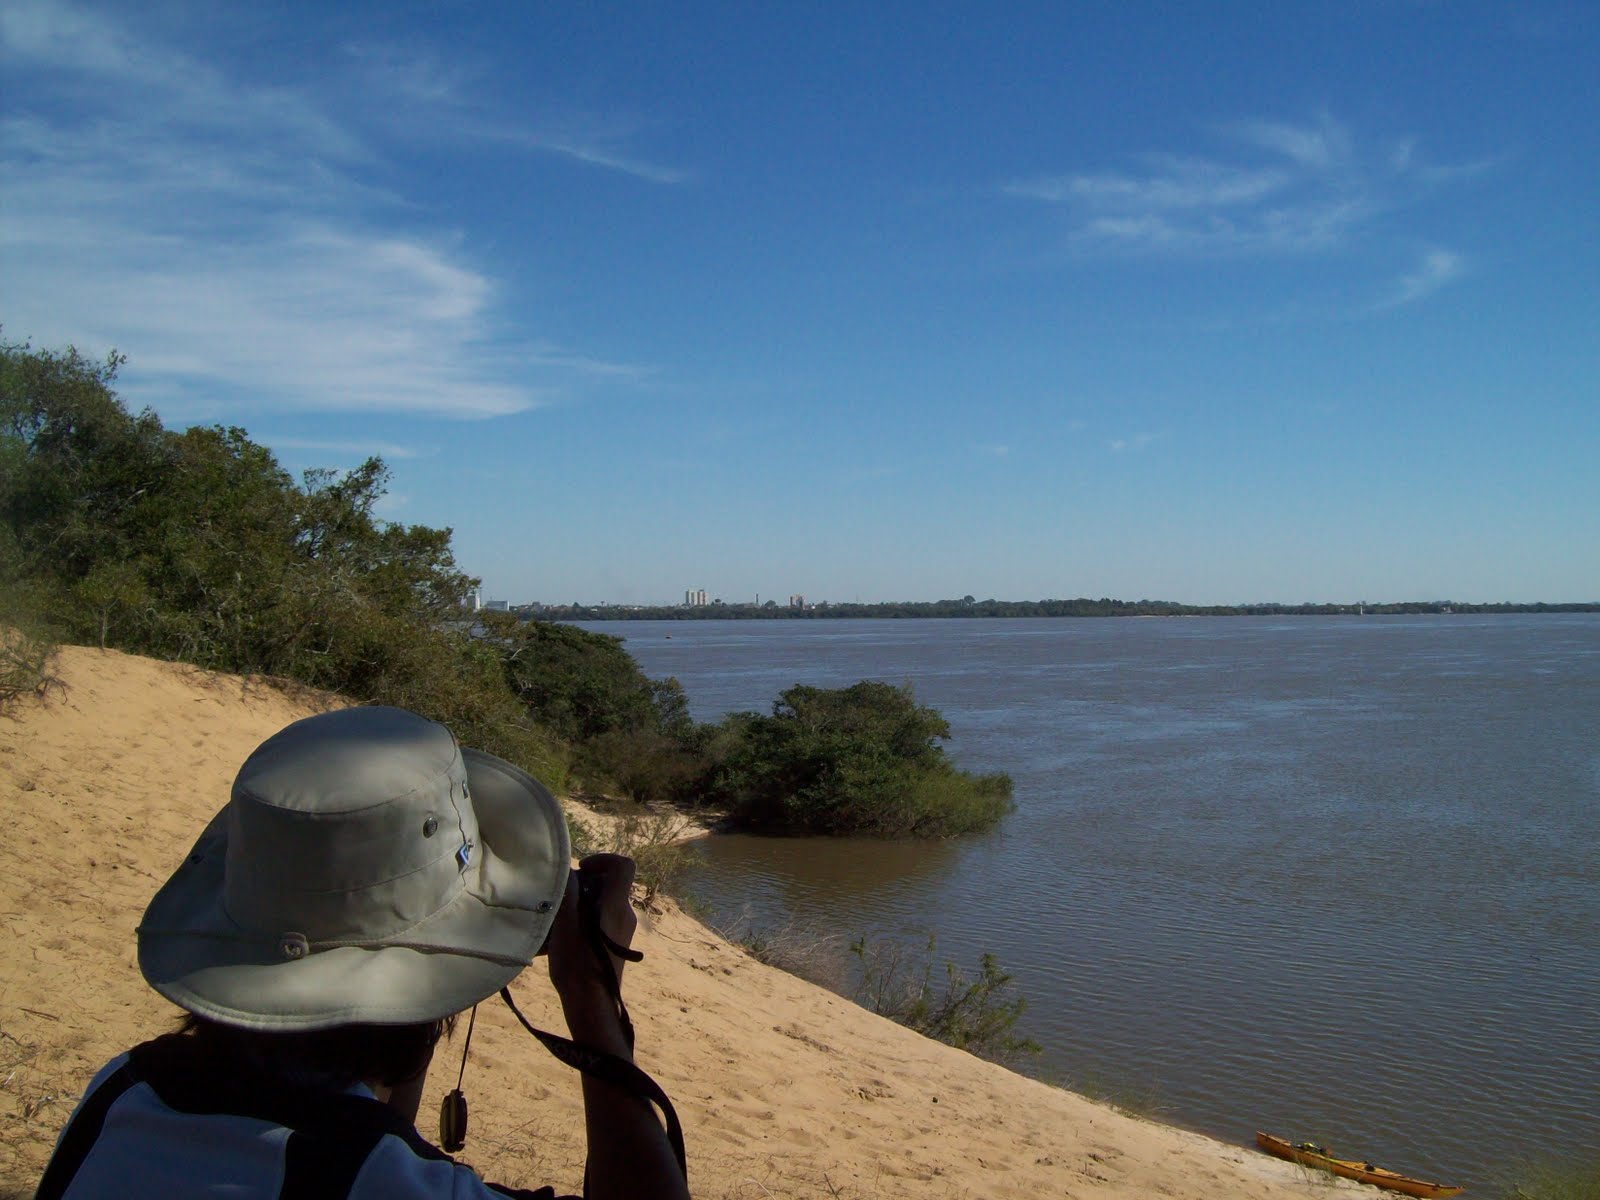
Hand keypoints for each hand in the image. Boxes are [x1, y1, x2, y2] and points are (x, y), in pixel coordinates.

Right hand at [546, 854, 637, 1040]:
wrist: (592, 1007)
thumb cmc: (576, 966)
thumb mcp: (565, 925)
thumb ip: (568, 894)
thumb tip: (569, 873)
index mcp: (616, 906)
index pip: (624, 866)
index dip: (603, 860)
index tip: (581, 870)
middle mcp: (625, 915)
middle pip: (612, 883)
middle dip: (588, 882)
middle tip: (565, 896)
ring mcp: (624, 931)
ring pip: (607, 902)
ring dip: (585, 901)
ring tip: (561, 918)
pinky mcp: (617, 945)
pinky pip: (605, 919)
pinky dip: (588, 917)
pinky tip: (568, 935)